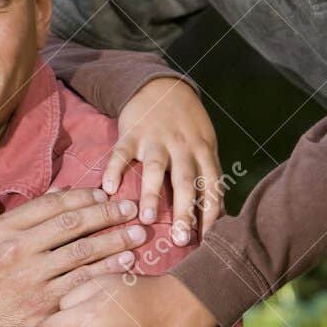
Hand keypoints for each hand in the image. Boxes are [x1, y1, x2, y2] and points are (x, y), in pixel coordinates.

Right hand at [0, 187, 147, 326]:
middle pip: (72, 223)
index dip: (83, 197)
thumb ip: (24, 217)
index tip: (104, 195)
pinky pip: (83, 282)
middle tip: (131, 207)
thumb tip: (60, 191)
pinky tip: (126, 262)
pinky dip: (108, 269)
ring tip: (138, 233)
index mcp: (4, 229)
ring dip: (115, 240)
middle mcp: (17, 249)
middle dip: (107, 213)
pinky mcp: (44, 303)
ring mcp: (32, 277)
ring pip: (83, 251)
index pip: (52, 205)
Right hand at [103, 79, 221, 242]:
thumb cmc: (186, 123)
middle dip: (185, 212)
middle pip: (186, 181)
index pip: (211, 185)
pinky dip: (114, 170)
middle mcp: (182, 146)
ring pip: (155, 168)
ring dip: (151, 194)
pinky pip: (122, 153)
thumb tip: (217, 214)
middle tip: (181, 240)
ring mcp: (156, 139)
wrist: (160, 85)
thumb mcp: (205, 143)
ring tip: (147, 219)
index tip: (208, 240)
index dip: (211, 213)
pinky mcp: (132, 133)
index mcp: (203, 151)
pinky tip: (109, 189)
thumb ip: (208, 174)